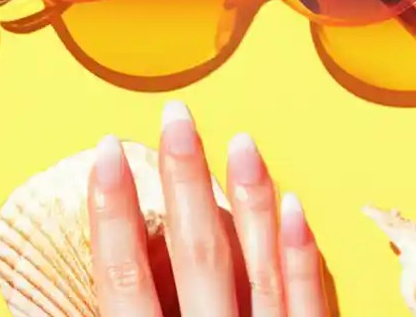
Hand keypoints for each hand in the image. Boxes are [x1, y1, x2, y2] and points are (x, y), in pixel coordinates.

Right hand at [87, 101, 328, 315]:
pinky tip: (294, 206)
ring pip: (259, 270)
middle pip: (196, 256)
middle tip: (176, 119)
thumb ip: (129, 315)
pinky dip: (302, 256)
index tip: (106, 152)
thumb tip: (118, 263)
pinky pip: (309, 305)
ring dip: (250, 202)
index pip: (124, 278)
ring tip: (241, 142)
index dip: (112, 213)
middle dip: (185, 181)